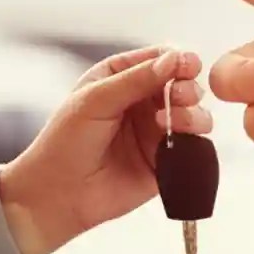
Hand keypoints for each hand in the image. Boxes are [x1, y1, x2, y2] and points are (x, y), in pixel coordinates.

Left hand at [0, 46, 210, 253]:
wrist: (58, 195)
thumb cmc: (65, 142)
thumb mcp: (95, 100)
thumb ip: (136, 79)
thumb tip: (174, 59)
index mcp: (122, 77)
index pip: (160, 58)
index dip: (178, 59)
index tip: (188, 65)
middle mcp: (143, 101)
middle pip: (183, 84)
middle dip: (188, 87)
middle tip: (180, 96)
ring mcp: (156, 130)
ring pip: (194, 113)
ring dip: (194, 113)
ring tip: (175, 122)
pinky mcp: (166, 160)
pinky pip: (193, 145)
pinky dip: (195, 139)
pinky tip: (177, 141)